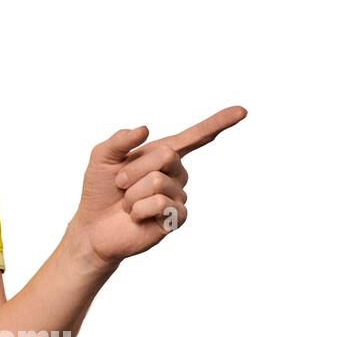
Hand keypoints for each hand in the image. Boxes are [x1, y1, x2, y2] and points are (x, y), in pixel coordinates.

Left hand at [71, 106, 247, 268]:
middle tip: (120, 184)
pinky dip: (138, 209)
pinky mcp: (177, 218)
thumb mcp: (101, 158)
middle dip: (132, 169)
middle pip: (166, 155)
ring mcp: (178, 195)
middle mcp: (176, 173)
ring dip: (131, 193)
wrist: (93, 226)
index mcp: (162, 154)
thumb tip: (145, 129)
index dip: (218, 122)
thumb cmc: (100, 190)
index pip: (195, 137)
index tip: (242, 110)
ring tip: (127, 203)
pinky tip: (135, 216)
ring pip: (157, 182)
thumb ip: (119, 140)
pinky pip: (160, 204)